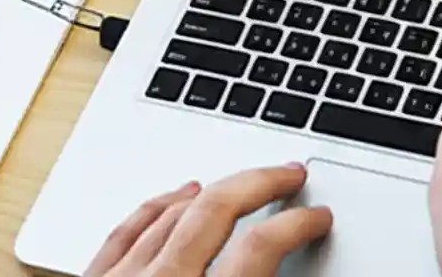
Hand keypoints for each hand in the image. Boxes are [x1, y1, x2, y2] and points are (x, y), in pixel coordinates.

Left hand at [85, 163, 332, 276]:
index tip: (317, 218)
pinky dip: (155, 209)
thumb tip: (286, 266)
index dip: (298, 226)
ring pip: (170, 214)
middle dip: (259, 184)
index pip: (261, 247)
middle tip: (289, 174)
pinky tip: (173, 199)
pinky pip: (124, 232)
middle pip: (216, 210)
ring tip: (240, 182)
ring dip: (212, 192)